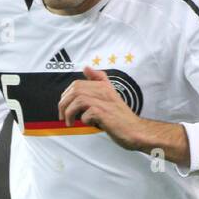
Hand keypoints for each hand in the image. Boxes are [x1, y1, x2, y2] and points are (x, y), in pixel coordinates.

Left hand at [59, 66, 189, 164]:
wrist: (136, 131)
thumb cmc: (121, 118)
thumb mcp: (109, 95)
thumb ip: (99, 81)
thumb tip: (86, 67)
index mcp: (103, 86)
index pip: (77, 84)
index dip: (66, 96)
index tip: (64, 106)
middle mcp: (104, 91)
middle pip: (75, 90)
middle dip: (64, 104)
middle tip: (62, 116)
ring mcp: (104, 102)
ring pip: (78, 100)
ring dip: (70, 113)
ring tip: (70, 122)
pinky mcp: (105, 114)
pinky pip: (87, 114)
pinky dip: (84, 120)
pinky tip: (88, 124)